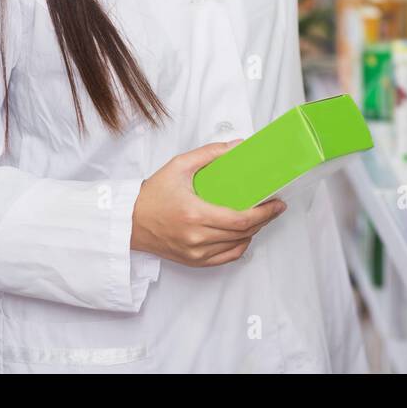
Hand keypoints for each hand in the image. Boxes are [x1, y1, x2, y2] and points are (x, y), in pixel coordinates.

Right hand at [131, 139, 286, 266]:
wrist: (129, 220)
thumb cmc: (153, 194)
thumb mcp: (179, 166)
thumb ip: (210, 154)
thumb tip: (239, 146)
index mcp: (194, 214)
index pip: (240, 220)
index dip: (264, 213)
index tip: (277, 204)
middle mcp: (196, 237)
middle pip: (243, 233)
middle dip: (264, 220)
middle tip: (274, 207)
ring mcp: (195, 253)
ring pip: (237, 246)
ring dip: (254, 232)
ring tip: (261, 217)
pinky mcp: (193, 261)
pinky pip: (226, 258)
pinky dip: (240, 246)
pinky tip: (245, 234)